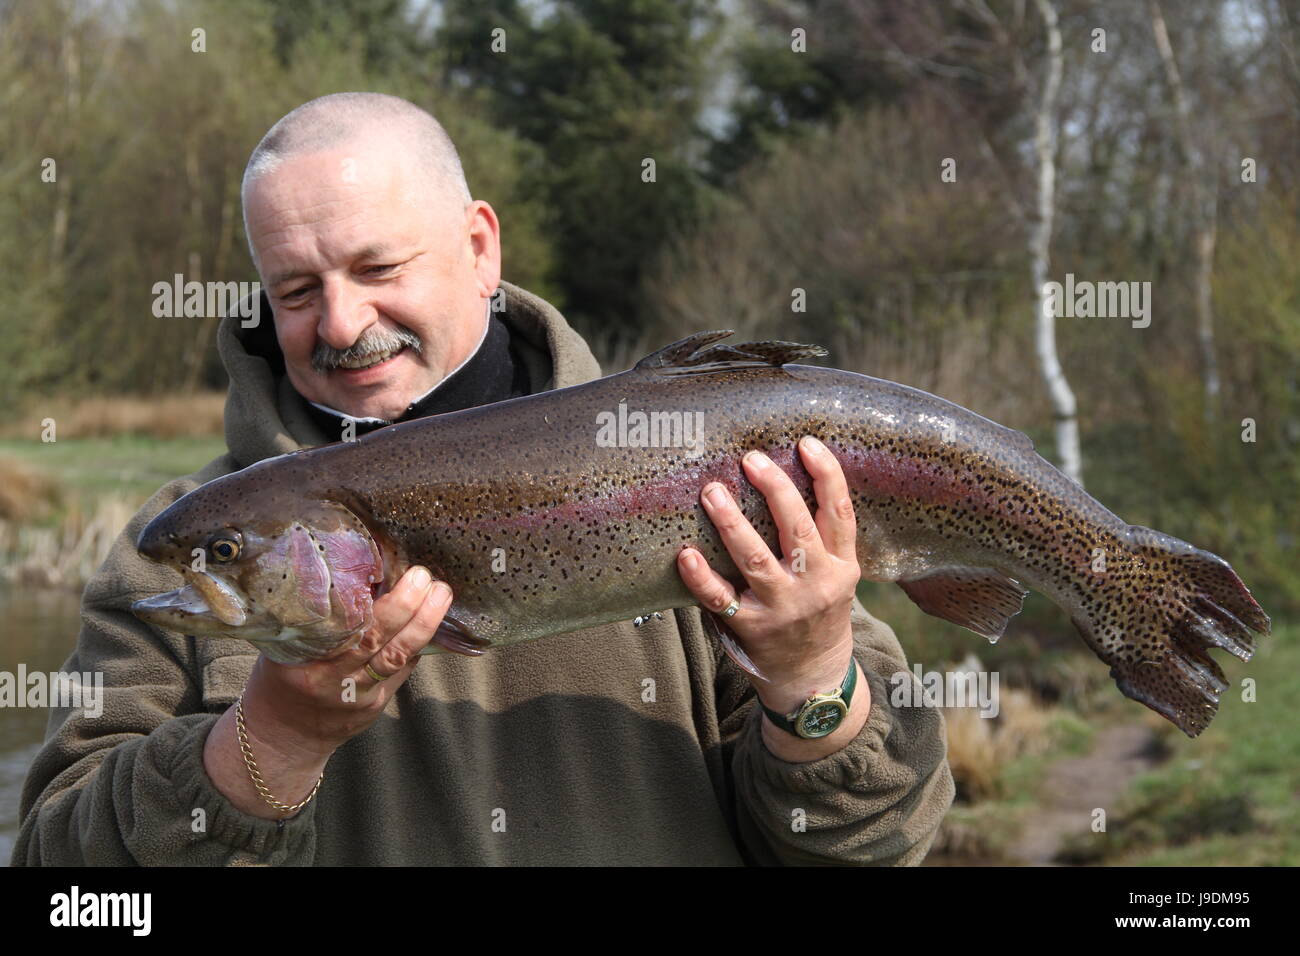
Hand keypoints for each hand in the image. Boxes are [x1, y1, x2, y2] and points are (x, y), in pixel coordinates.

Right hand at [203, 565, 450, 816]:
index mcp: (302, 660)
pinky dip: (416, 644)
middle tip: (422, 576)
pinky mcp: (374, 706)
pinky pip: (401, 671)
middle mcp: (330, 679)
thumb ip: (318, 622)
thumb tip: (362, 580)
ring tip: (441, 593)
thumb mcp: (285, 648)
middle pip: (373, 640)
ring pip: (396, 657)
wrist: (283, 737)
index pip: (338, 627)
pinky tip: (433, 620)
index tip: (382, 571)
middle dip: (404, 606)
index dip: (363, 601)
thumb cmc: (282, 679)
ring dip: (423, 623)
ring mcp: (355, 695)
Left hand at [676, 436, 862, 718]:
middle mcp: (816, 584)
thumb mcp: (836, 576)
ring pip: (757, 559)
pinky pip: (721, 598)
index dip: (827, 475)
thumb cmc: (819, 612)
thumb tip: (779, 477)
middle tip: (750, 459)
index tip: (806, 443)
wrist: (814, 676)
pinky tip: (686, 554)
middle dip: (774, 489)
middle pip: (796, 528)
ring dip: (732, 523)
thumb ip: (819, 538)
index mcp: (842, 566)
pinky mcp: (752, 628)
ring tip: (712, 492)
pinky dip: (701, 577)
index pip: (840, 512)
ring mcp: (783, 608)